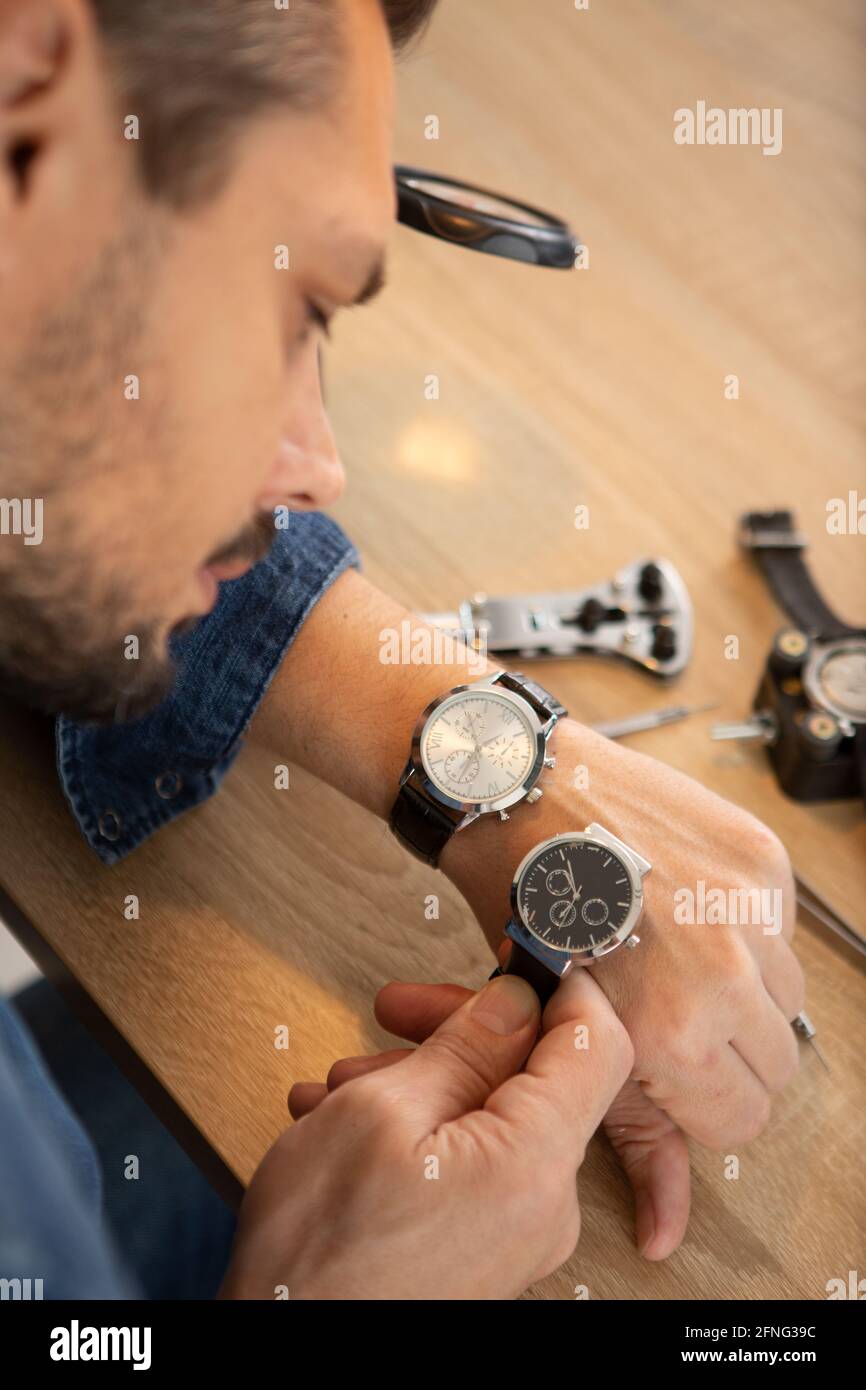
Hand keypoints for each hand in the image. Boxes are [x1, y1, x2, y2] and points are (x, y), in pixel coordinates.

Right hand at [293, 977, 691, 1261]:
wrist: (281, 1352)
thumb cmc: (318, 1250)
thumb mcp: (380, 1111)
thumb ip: (465, 1047)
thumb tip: (518, 998)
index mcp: (535, 1164)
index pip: (601, 1044)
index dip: (562, 985)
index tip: (518, 952)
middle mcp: (546, 1205)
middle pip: (537, 1078)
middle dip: (462, 1035)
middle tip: (389, 1015)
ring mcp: (517, 1232)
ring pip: (492, 1115)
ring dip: (423, 1081)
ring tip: (339, 1087)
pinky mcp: (487, 1247)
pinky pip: (474, 1160)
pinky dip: (420, 1128)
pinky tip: (346, 1123)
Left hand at [443, 718, 804, 1157]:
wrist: (521, 799)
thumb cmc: (524, 913)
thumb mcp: (565, 1041)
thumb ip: (630, 1137)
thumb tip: (663, 1235)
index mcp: (675, 1035)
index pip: (743, 1123)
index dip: (699, 1103)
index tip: (669, 1073)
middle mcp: (727, 976)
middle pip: (776, 1066)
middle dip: (726, 1052)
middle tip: (672, 1017)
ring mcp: (750, 912)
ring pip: (787, 998)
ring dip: (743, 991)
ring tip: (674, 958)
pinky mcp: (759, 860)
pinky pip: (781, 927)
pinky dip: (745, 927)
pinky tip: (683, 908)